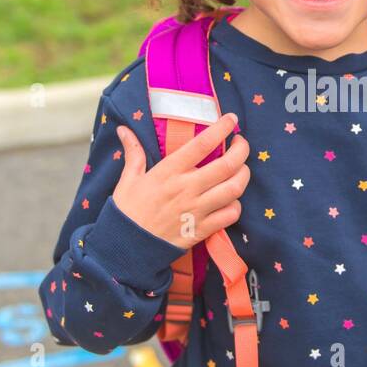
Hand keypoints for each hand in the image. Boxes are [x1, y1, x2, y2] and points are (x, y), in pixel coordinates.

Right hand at [111, 111, 250, 250]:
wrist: (127, 247)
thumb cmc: (127, 210)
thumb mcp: (128, 178)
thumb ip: (133, 152)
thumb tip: (123, 129)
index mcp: (169, 172)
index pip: (202, 144)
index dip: (221, 128)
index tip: (231, 119)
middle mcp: (187, 188)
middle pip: (228, 165)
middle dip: (242, 150)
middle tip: (241, 143)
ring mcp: (197, 210)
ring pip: (234, 189)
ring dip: (243, 176)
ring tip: (241, 169)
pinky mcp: (202, 229)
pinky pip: (230, 215)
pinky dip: (236, 205)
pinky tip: (231, 199)